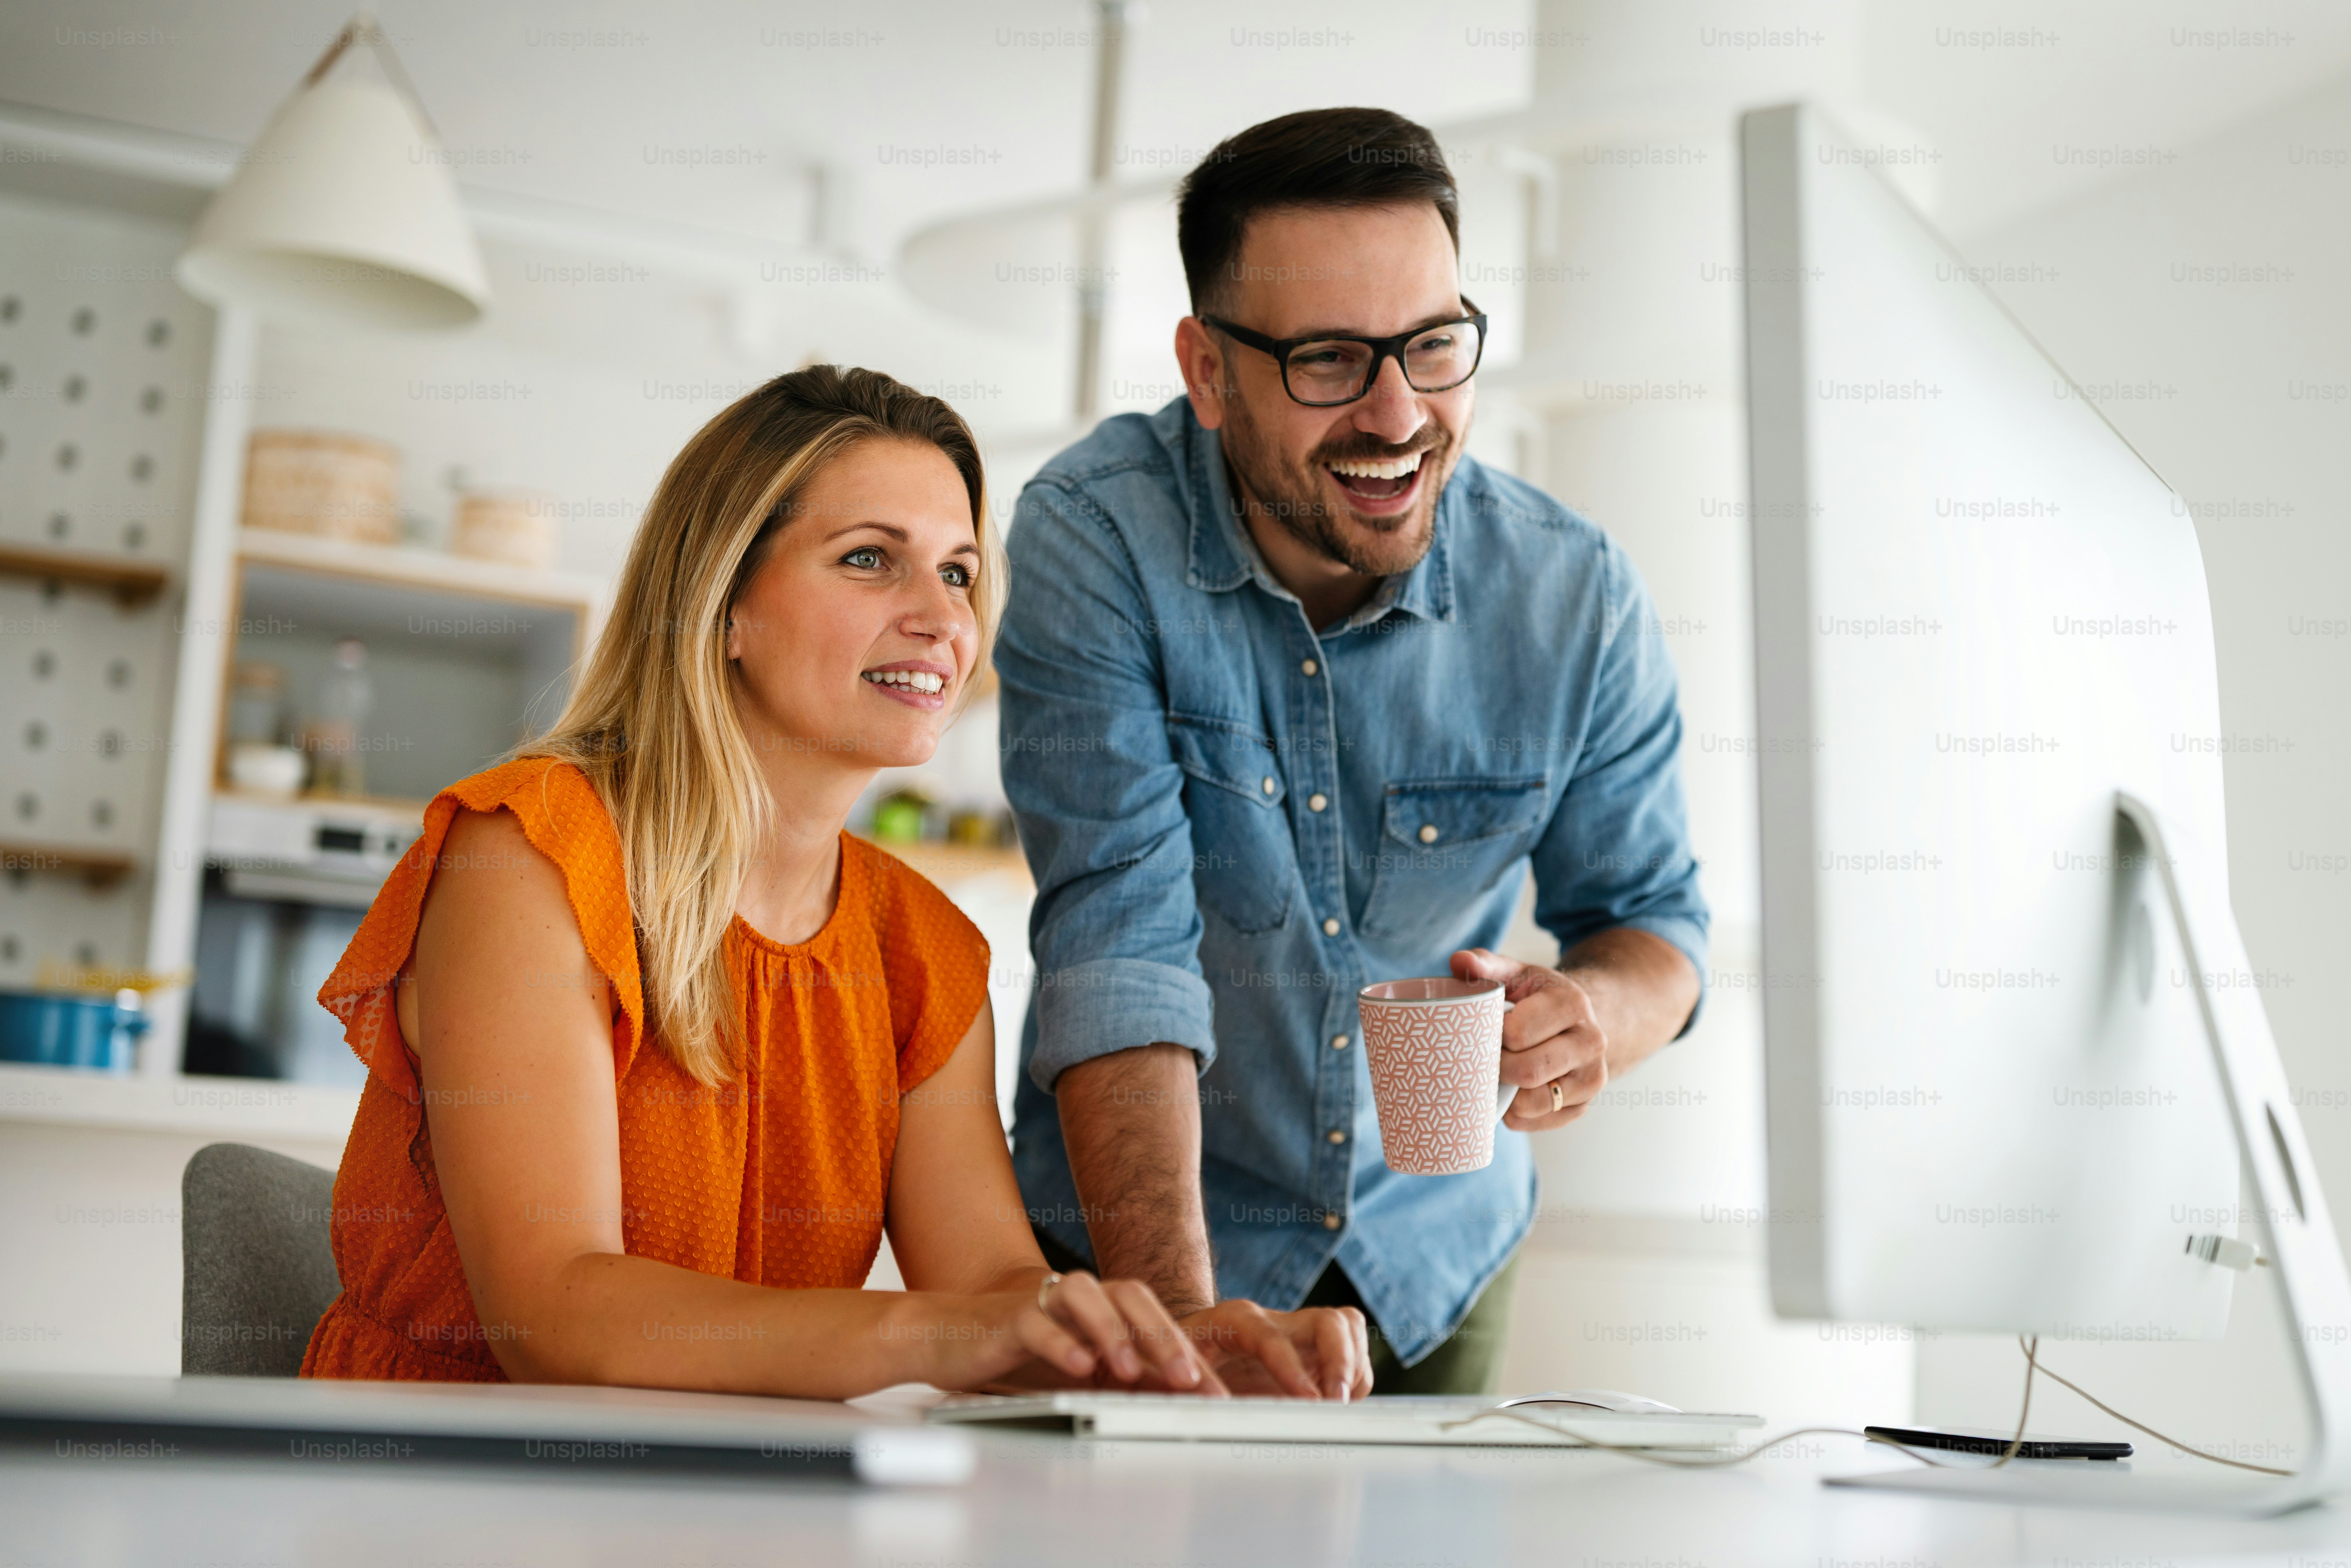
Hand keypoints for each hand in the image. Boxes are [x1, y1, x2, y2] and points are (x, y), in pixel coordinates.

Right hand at [931, 1270, 1220, 1394]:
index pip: (1154, 1320)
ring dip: (1113, 1330)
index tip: (1217, 1393)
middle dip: (1163, 1336)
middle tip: (1188, 1377)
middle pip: (1131, 1297)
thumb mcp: (1080, 1371)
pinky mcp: (1008, 1317)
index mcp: (1101, 1309)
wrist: (948, 1338)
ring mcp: (1044, 1302)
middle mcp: (1079, 1298)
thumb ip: (1122, 1378)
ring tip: (1130, 1369)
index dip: (1188, 1352)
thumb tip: (1175, 1402)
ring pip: (1086, 1296)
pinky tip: (1078, 1364)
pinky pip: (1038, 1322)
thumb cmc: (1018, 1354)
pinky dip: (1060, 1341)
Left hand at [1174, 1300, 1372, 1400]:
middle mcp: (1274, 1320)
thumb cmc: (1180, 1361)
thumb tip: (1208, 1413)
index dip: (1290, 1368)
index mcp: (1235, 1320)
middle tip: (1336, 1404)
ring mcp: (1299, 1332)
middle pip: (1327, 1321)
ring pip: (1347, 1328)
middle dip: (1340, 1361)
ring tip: (1338, 1406)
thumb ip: (1190, 1388)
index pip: (1270, 1336)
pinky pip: (1354, 1350)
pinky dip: (1356, 1378)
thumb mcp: (1173, 1369)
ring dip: (1353, 1368)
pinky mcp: (1316, 1349)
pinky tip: (1339, 1403)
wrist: (1189, 1349)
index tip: (1307, 1401)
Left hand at [1453, 947, 1607, 1131]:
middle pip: (1527, 1071)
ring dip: (1506, 1094)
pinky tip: (1513, 1092)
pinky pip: (1538, 1122)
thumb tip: (1458, 961)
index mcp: (1572, 1004)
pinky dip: (1516, 1114)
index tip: (1487, 1030)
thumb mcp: (1516, 974)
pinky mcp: (1584, 1104)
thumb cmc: (1538, 997)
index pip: (1517, 1033)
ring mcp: (1592, 1077)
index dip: (1492, 1036)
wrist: (1578, 1021)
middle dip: (1497, 1067)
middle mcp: (1591, 1042)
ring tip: (1499, 1074)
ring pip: (1534, 1103)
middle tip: (1486, 1056)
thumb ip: (1486, 965)